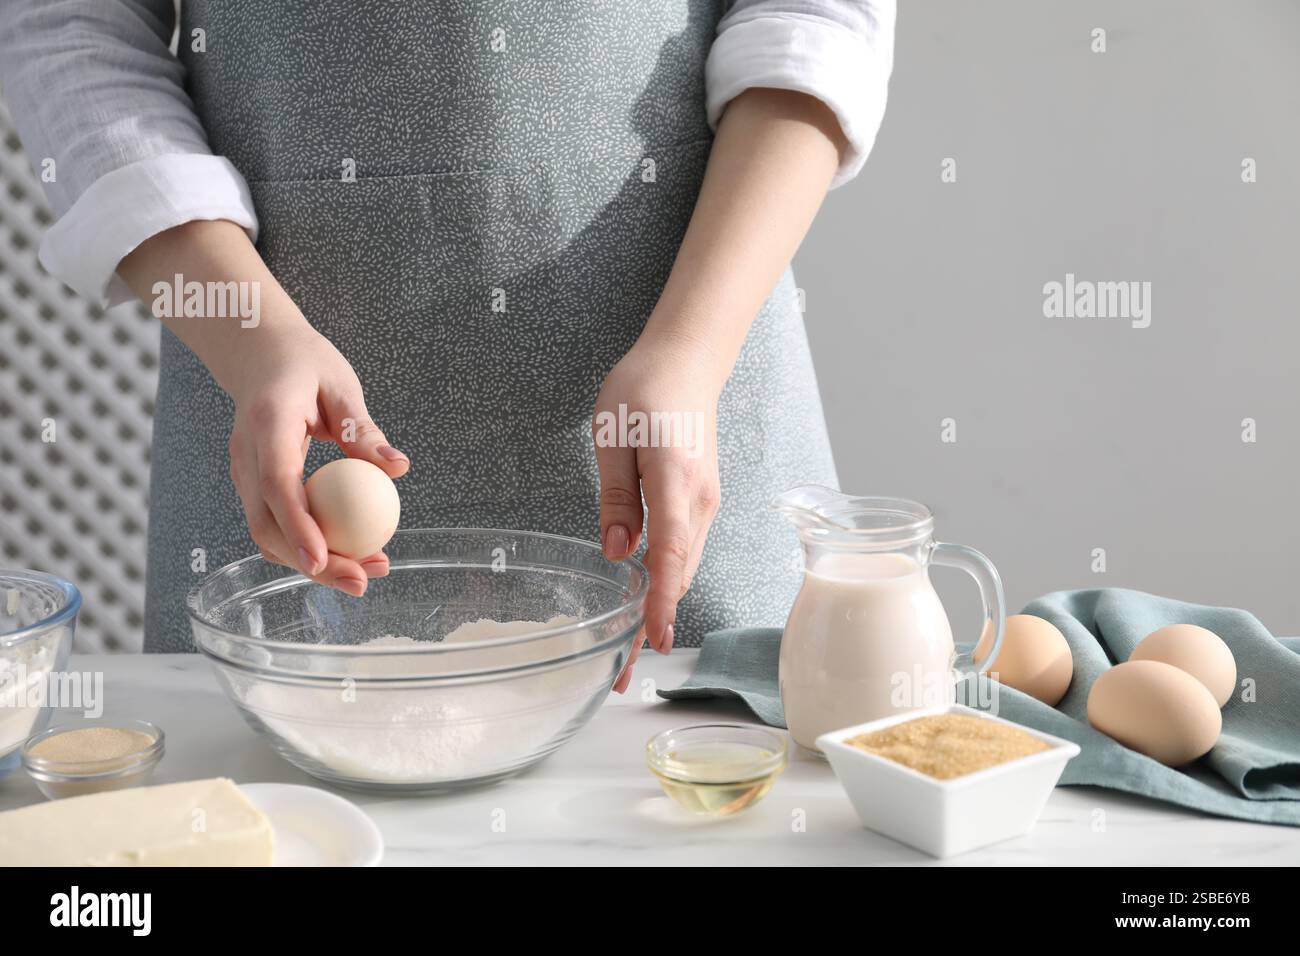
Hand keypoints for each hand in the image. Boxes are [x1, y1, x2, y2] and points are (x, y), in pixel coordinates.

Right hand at [226, 320, 408, 594]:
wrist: (258, 351)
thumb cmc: (305, 363)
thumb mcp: (341, 386)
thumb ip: (365, 430)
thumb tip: (398, 467)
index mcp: (268, 424)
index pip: (278, 484)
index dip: (299, 526)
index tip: (323, 560)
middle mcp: (246, 454)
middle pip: (267, 523)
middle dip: (310, 563)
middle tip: (361, 582)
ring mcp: (243, 471)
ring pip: (266, 532)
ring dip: (311, 562)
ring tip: (364, 572)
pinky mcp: (251, 482)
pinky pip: (273, 523)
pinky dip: (303, 545)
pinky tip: (344, 553)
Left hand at [593, 329, 723, 692]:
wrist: (687, 359)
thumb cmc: (645, 387)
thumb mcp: (613, 437)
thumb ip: (616, 498)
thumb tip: (618, 554)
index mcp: (676, 483)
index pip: (670, 556)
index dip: (661, 605)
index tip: (653, 645)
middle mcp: (699, 501)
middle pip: (679, 575)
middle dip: (653, 626)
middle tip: (621, 673)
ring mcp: (705, 502)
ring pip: (683, 566)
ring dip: (661, 607)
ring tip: (631, 649)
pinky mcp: (700, 499)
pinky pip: (684, 549)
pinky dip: (668, 580)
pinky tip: (646, 600)